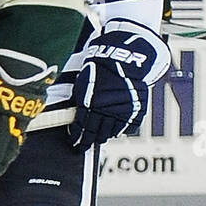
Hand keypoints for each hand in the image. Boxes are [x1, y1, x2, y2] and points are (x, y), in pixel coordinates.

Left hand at [67, 21, 168, 149]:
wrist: (122, 59)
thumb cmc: (98, 70)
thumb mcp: (82, 85)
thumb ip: (79, 103)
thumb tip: (71, 119)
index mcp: (89, 104)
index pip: (80, 128)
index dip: (76, 138)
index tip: (74, 142)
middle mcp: (104, 110)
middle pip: (94, 134)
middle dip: (87, 141)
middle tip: (83, 145)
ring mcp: (120, 111)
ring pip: (109, 133)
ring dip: (102, 136)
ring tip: (98, 137)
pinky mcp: (134, 111)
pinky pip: (126, 128)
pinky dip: (119, 130)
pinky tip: (114, 130)